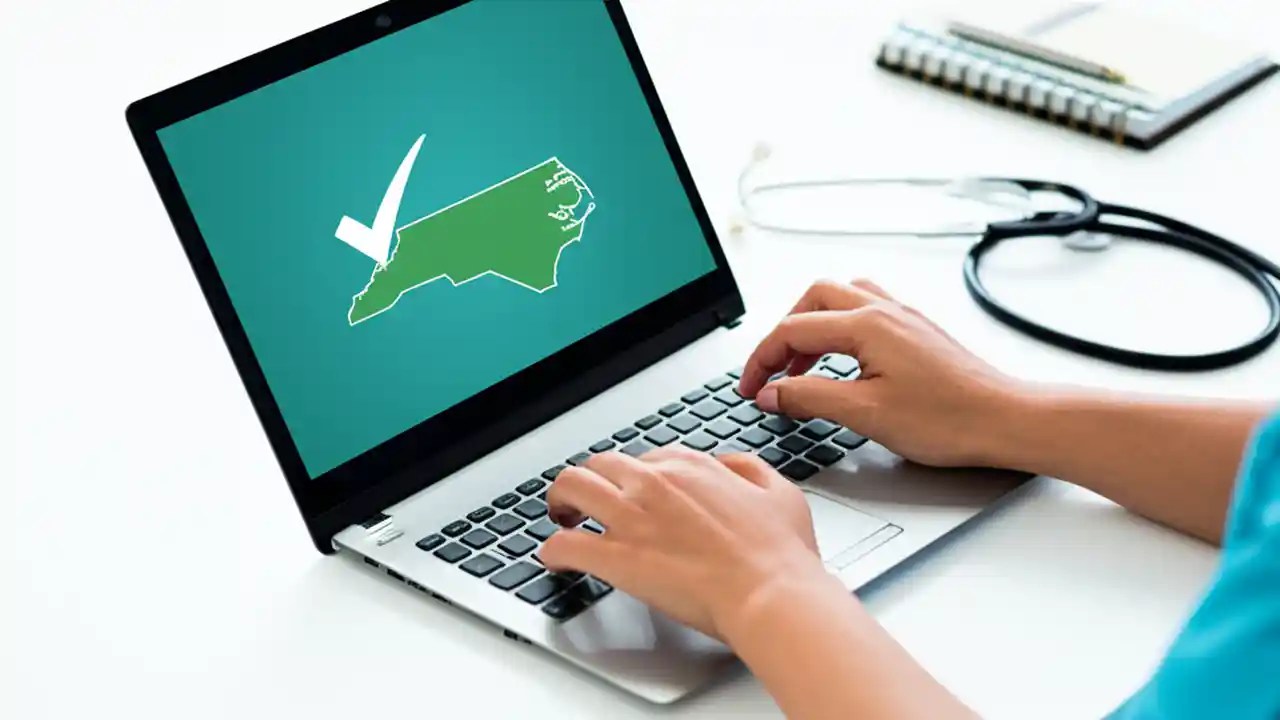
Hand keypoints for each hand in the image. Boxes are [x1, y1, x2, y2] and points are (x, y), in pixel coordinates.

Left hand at [538, 447, 833, 639]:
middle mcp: (655, 483)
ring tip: (560, 516)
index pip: (647, 458)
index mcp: (690, 467)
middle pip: (600, 465)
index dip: (637, 477)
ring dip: (560, 501)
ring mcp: (632, 518)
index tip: (634, 492)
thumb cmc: (780, 555)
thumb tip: (727, 463)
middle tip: (587, 500)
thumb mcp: (779, 492)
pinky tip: (555, 560)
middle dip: (590, 481)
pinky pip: (565, 545)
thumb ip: (748, 469)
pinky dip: (553, 552)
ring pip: (571, 488)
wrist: (771, 593)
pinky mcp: (617, 557)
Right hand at [738, 279, 1021, 467]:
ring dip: (813, 324)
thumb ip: (810, 398)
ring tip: (802, 365)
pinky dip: (842, 329)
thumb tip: (772, 393)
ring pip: (843, 298)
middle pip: (813, 299)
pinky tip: (844, 360)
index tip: (750, 387)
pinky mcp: (919, 332)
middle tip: (770, 371)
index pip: (792, 330)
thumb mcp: (865, 414)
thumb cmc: (949, 419)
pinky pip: (867, 311)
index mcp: (867, 325)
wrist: (1006, 421)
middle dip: (783, 333)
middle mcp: (885, 311)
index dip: (761, 360)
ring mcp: (905, 318)